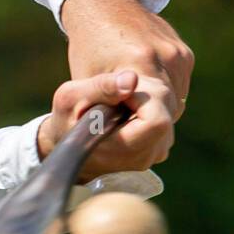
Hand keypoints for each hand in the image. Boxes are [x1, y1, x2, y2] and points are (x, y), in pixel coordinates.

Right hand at [37, 70, 173, 180]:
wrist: (68, 149)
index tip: (116, 92)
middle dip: (142, 91)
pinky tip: (124, 108)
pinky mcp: (160, 145)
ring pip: (167, 107)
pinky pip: (164, 112)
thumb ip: (101, 87)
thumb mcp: (70, 99)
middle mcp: (148, 155)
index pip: (157, 117)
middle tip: (113, 92)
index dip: (139, 96)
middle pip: (165, 108)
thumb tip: (132, 78)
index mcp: (127, 150)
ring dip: (144, 96)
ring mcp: (156, 152)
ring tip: (115, 103)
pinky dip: (147, 103)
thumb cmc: (65, 123)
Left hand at [60, 0, 194, 123]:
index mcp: (142, 66)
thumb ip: (103, 110)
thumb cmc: (87, 43)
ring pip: (174, 106)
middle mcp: (169, 60)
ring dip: (152, 112)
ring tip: (124, 104)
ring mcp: (181, 58)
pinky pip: (177, 90)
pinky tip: (137, 89)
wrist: (103, 3)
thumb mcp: (84, 80)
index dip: (136, 136)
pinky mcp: (185, 56)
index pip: (156, 122)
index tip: (116, 134)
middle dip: (142, 127)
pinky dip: (159, 97)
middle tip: (117, 123)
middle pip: (167, 117)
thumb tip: (120, 144)